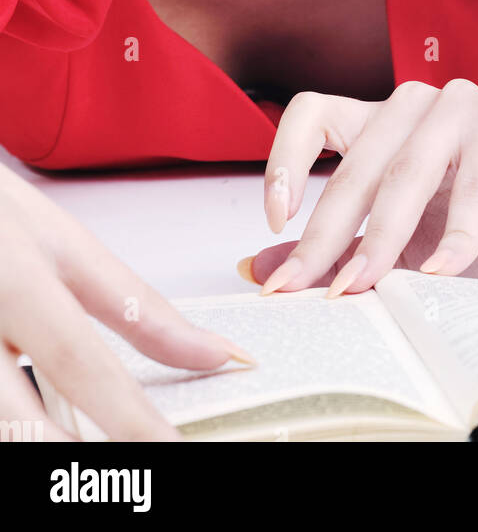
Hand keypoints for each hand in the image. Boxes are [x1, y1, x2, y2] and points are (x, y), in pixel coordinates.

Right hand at [0, 163, 254, 441]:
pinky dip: (14, 425)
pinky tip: (40, 428)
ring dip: (40, 445)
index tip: (170, 453)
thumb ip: (138, 308)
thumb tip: (214, 352)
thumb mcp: (67, 246)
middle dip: (74, 461)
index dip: (128, 419)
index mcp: (18, 277)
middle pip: (20, 420)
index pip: (80, 361)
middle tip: (129, 476)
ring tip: (89, 454)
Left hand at [242, 80, 477, 296]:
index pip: (312, 114)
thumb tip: (260, 270)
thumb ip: (337, 248)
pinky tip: (442, 274)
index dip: (284, 160)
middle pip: (355, 163)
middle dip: (326, 233)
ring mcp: (460, 107)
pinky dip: (455, 236)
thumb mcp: (399, 246)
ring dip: (381, 236)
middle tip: (307, 289)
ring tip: (364, 287)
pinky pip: (472, 185)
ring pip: (404, 172)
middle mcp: (413, 104)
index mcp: (379, 122)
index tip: (273, 221)